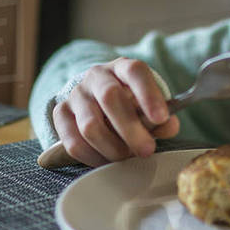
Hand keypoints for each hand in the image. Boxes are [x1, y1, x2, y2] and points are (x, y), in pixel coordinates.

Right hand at [51, 58, 180, 166]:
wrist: (95, 98)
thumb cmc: (128, 103)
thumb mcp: (147, 104)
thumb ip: (160, 116)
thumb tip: (169, 125)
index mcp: (122, 68)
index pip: (135, 72)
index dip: (148, 94)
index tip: (161, 118)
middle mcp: (97, 76)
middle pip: (110, 98)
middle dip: (130, 129)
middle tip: (147, 150)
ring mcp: (76, 94)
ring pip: (90, 124)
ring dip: (112, 147)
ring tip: (127, 156)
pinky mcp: (60, 113)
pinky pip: (73, 142)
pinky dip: (93, 157)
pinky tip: (107, 161)